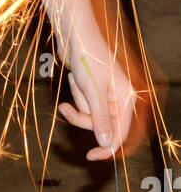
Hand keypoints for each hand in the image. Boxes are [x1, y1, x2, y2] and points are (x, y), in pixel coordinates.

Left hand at [58, 41, 137, 159]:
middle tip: (66, 109)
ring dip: (78, 100)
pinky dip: (76, 92)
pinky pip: (82, 101)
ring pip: (89, 113)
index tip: (90, 156)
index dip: (106, 147)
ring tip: (75, 80)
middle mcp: (118, 98)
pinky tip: (73, 77)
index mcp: (126, 99)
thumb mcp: (94, 92)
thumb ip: (101, 119)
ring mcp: (104, 93)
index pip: (119, 133)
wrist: (75, 35)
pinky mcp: (91, 87)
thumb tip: (106, 143)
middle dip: (83, 117)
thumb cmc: (88, 58)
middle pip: (101, 125)